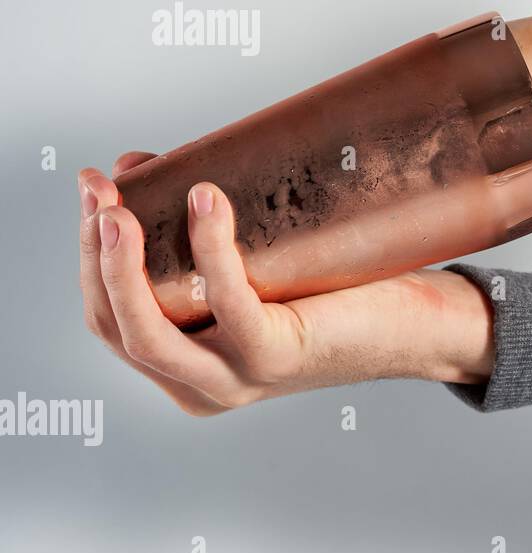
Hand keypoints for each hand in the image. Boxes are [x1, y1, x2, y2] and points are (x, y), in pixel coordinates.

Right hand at [78, 152, 493, 414]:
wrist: (422, 327)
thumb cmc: (344, 289)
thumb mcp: (259, 261)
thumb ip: (203, 230)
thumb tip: (146, 166)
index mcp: (188, 368)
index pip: (109, 318)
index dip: (88, 254)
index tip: (93, 190)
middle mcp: (202, 386)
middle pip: (114, 324)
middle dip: (93, 251)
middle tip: (96, 189)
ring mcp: (236, 379)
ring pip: (147, 330)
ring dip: (122, 264)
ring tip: (119, 205)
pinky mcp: (276, 358)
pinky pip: (227, 301)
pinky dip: (209, 248)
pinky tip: (206, 199)